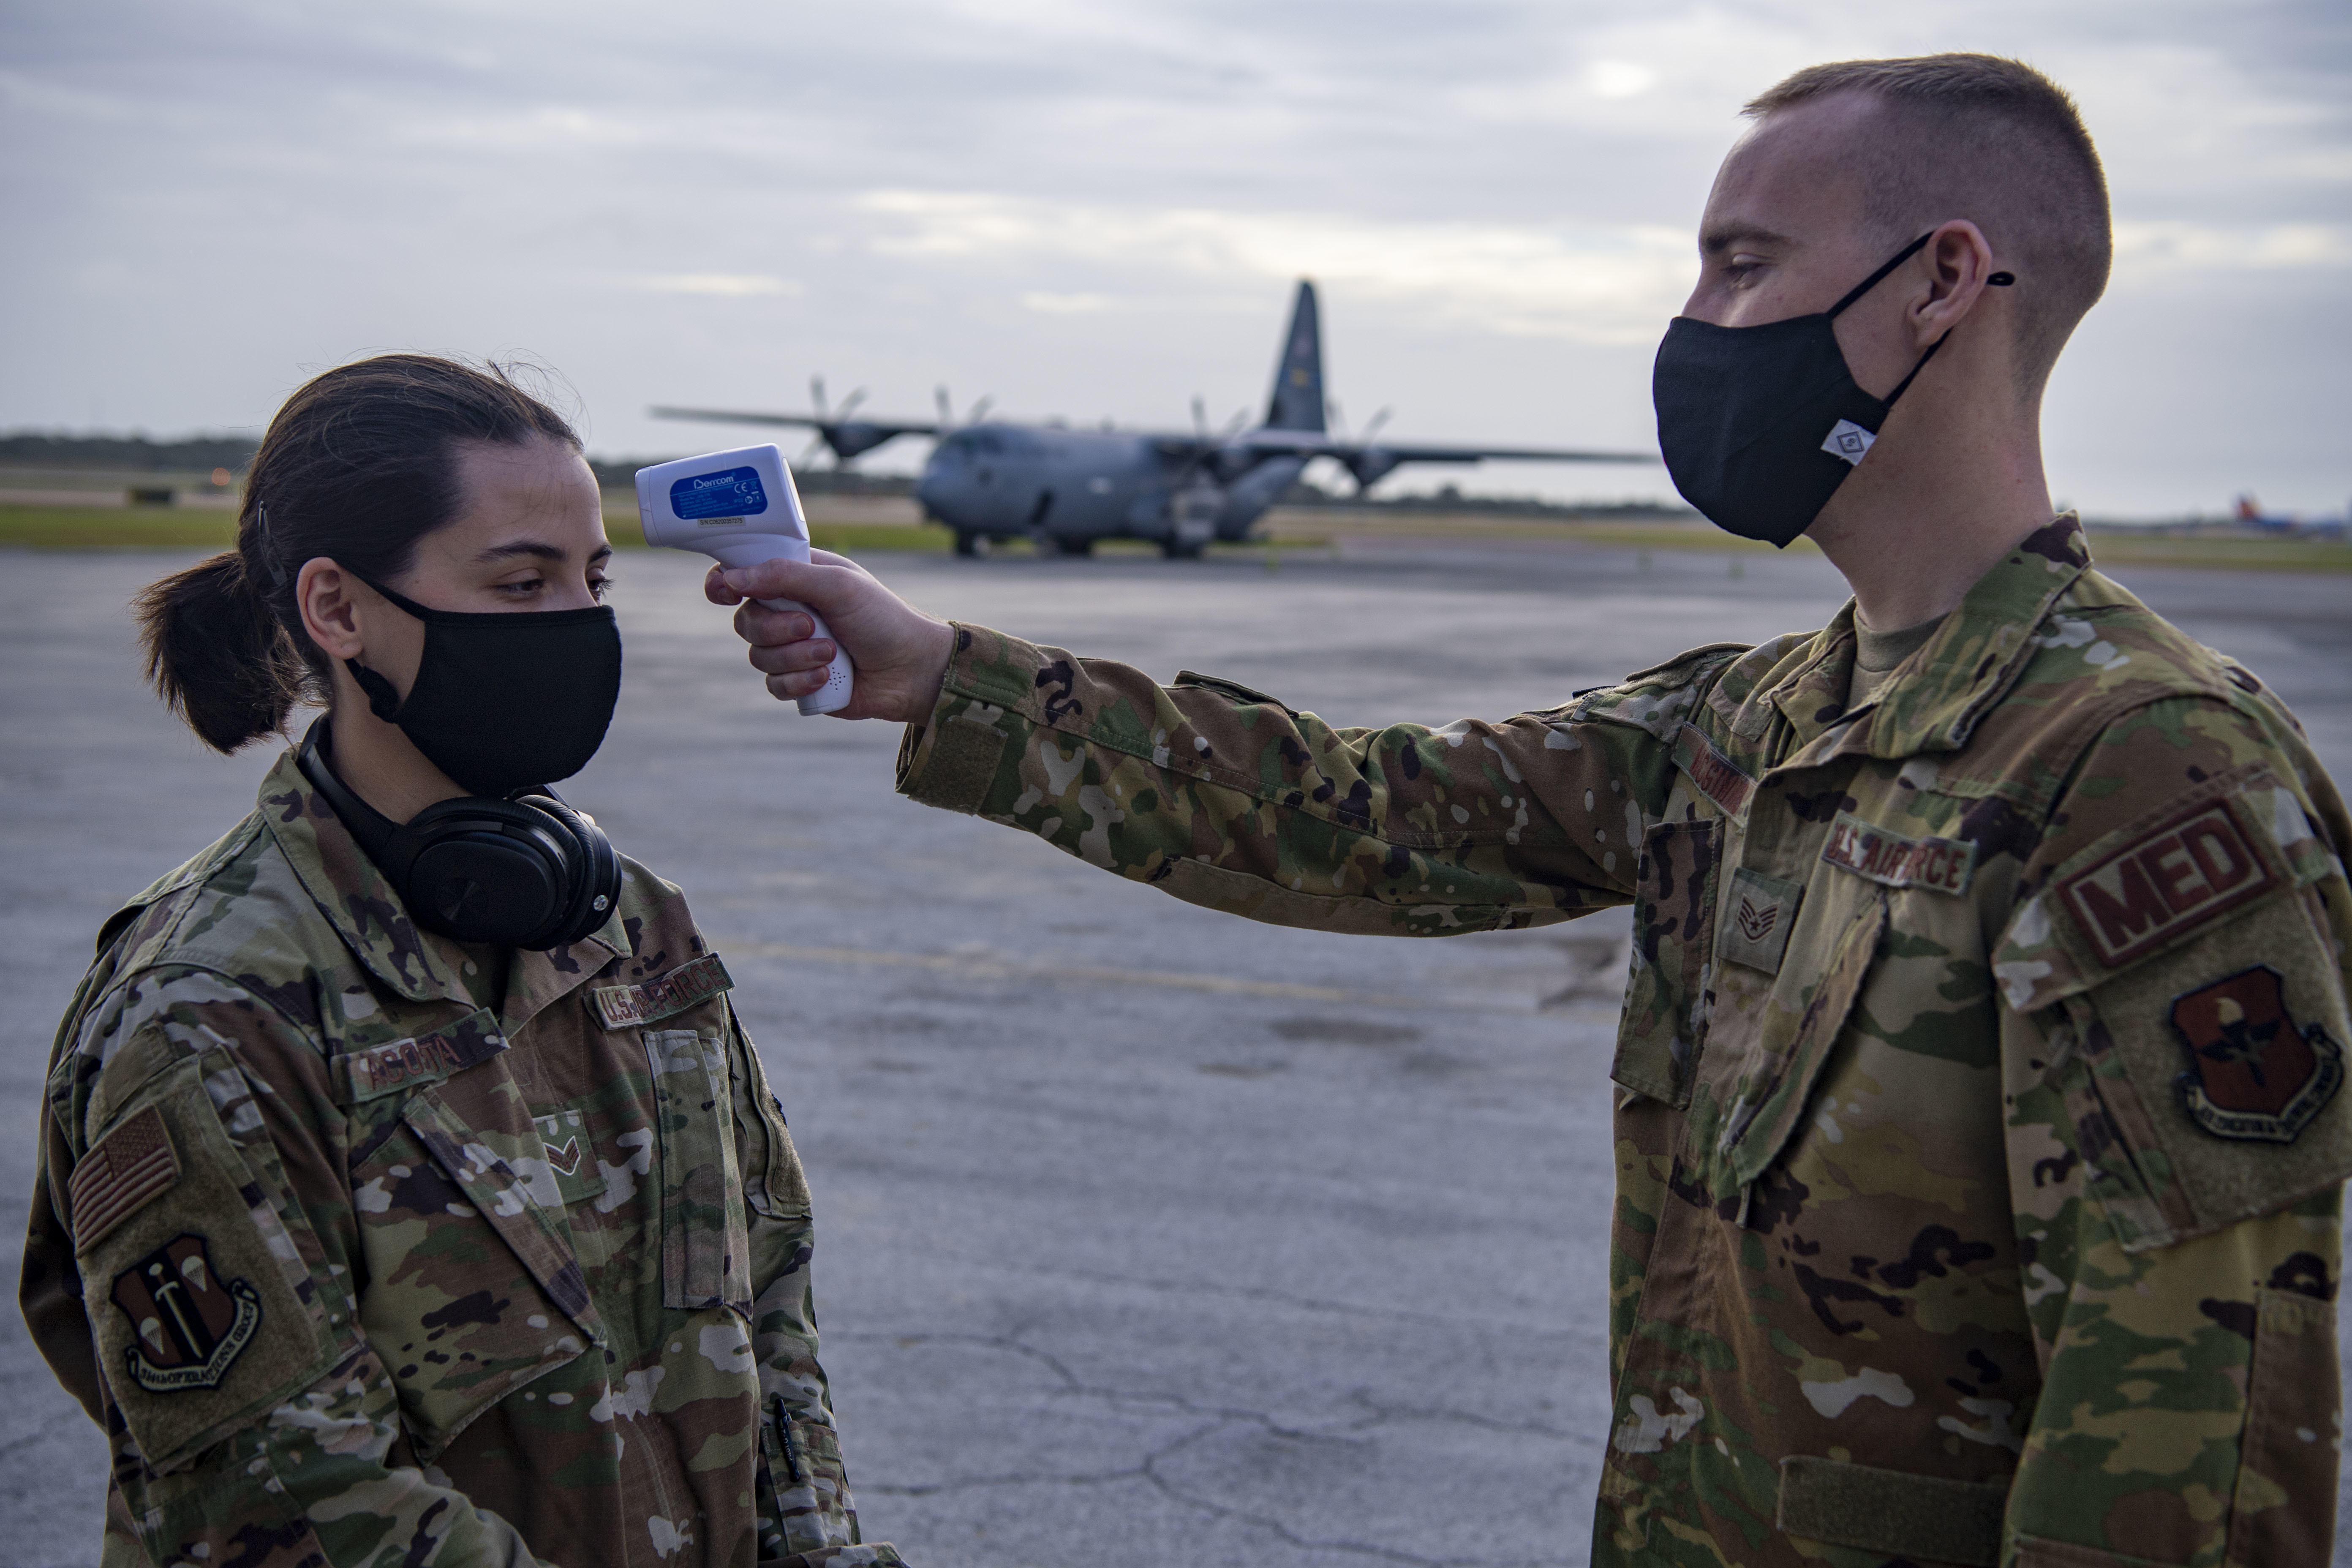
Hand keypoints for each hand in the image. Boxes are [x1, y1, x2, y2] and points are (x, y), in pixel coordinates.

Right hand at [704, 550, 955, 721]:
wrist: (914, 670)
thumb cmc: (884, 619)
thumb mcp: (838, 585)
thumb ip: (784, 576)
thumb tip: (731, 576)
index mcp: (797, 578)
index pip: (744, 574)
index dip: (725, 582)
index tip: (724, 591)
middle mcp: (790, 611)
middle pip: (745, 620)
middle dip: (776, 627)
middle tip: (812, 625)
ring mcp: (794, 649)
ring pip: (758, 656)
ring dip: (795, 656)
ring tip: (832, 653)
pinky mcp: (801, 682)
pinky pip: (774, 686)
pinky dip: (799, 682)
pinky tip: (827, 677)